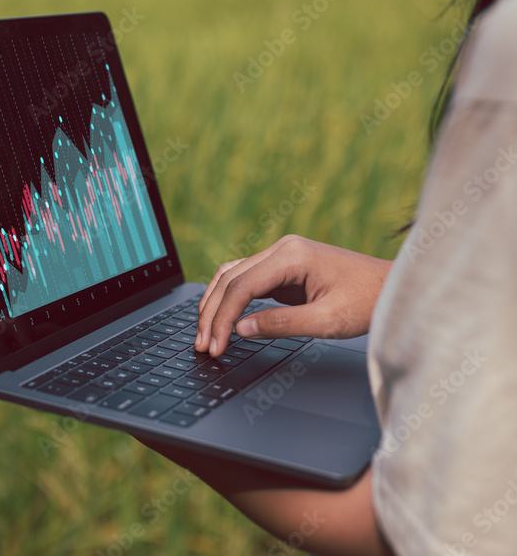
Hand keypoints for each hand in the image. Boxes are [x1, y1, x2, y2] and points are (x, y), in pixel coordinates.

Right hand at [195, 235, 391, 355]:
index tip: (216, 346)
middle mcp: (282, 249)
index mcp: (291, 256)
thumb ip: (281, 325)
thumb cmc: (368, 301)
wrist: (393, 288)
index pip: (241, 287)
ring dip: (215, 304)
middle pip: (229, 278)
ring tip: (205, 333)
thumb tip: (241, 330)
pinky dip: (230, 299)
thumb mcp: (327, 320)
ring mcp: (281, 256)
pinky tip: (223, 319)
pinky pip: (246, 280)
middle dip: (211, 313)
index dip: (222, 319)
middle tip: (202, 344)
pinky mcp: (283, 268)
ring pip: (232, 276)